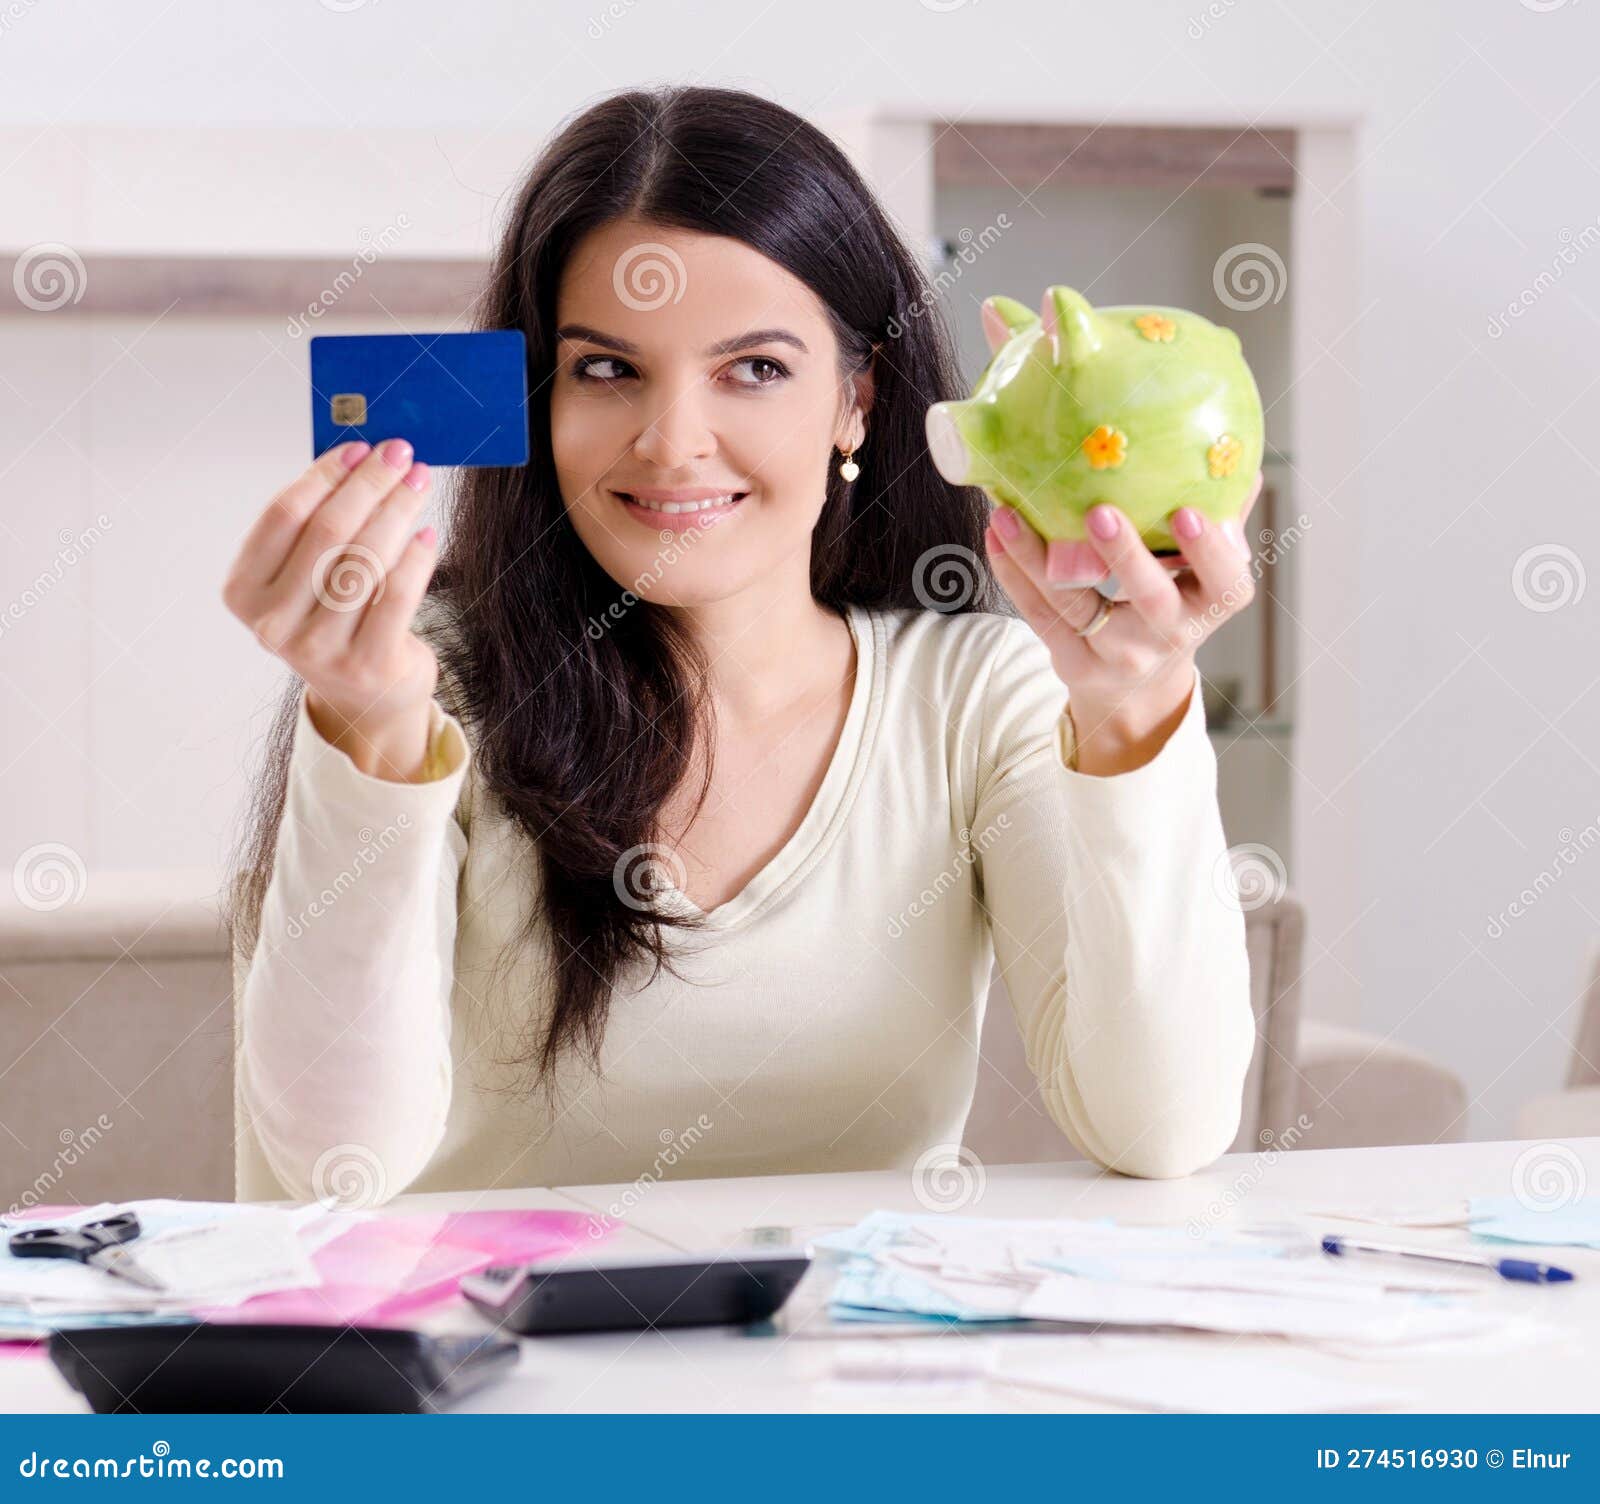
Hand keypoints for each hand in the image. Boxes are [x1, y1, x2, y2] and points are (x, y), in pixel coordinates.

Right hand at [222, 438, 441, 781]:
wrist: (364, 698)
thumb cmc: (335, 618)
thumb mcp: (307, 577)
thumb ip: (318, 526)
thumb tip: (361, 458)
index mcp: (244, 592)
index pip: (284, 516)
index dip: (324, 474)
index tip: (359, 447)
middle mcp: (273, 623)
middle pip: (327, 532)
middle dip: (369, 484)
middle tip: (400, 454)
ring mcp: (318, 649)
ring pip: (365, 559)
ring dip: (398, 511)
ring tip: (419, 483)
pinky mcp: (367, 664)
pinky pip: (398, 594)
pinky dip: (417, 557)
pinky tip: (428, 533)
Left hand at [977, 295, 1263, 772]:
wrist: (1135, 686)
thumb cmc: (1172, 596)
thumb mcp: (1199, 563)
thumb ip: (1211, 498)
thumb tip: (1226, 422)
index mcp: (1212, 601)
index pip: (1225, 582)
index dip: (1210, 552)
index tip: (1191, 512)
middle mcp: (1170, 633)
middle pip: (1151, 600)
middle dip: (1127, 557)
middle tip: (1100, 510)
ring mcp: (1117, 654)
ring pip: (1076, 609)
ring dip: (1039, 561)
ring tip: (1007, 513)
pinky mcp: (1071, 663)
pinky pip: (1037, 616)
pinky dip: (1013, 574)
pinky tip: (994, 532)